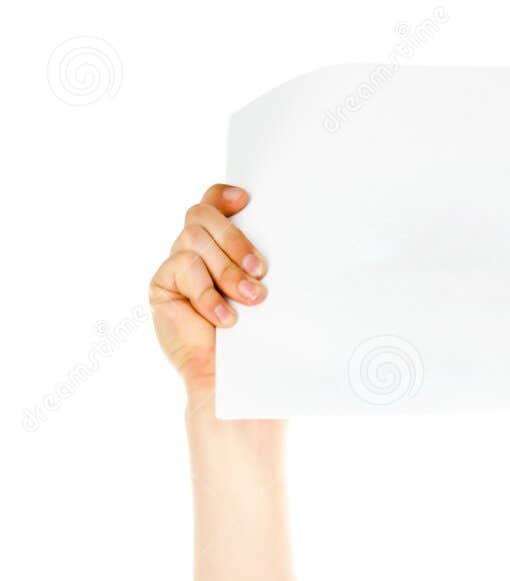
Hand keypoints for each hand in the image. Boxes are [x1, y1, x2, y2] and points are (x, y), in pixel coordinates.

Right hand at [148, 184, 267, 394]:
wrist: (230, 383)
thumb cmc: (252, 341)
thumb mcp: (260, 294)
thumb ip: (255, 262)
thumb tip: (276, 236)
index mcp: (217, 246)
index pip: (211, 204)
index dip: (223, 196)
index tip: (246, 201)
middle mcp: (192, 252)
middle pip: (202, 216)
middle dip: (235, 240)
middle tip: (260, 270)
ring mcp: (175, 268)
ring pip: (194, 240)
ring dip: (227, 270)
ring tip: (251, 300)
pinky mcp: (162, 287)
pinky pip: (184, 270)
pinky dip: (208, 294)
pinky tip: (225, 320)